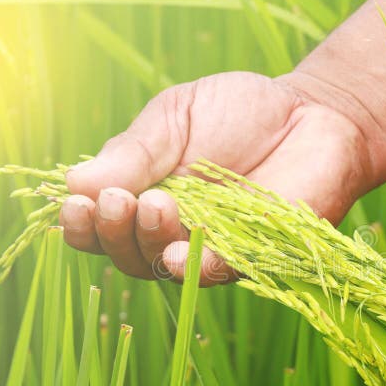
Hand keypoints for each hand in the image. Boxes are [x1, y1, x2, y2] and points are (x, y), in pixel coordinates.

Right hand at [59, 71, 372, 284]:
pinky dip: (196, 268)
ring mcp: (210, 248)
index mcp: (143, 196)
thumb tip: (74, 182)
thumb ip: (134, 151)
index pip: (100, 226)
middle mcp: (171, 231)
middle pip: (125, 254)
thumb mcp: (175, 117)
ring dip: (150, 244)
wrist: (311, 113)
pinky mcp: (252, 256)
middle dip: (114, 232)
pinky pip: (218, 273)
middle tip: (121, 200)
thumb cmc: (240, 112)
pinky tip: (180, 253)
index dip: (82, 224)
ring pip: (165, 267)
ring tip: (155, 206)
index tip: (75, 203)